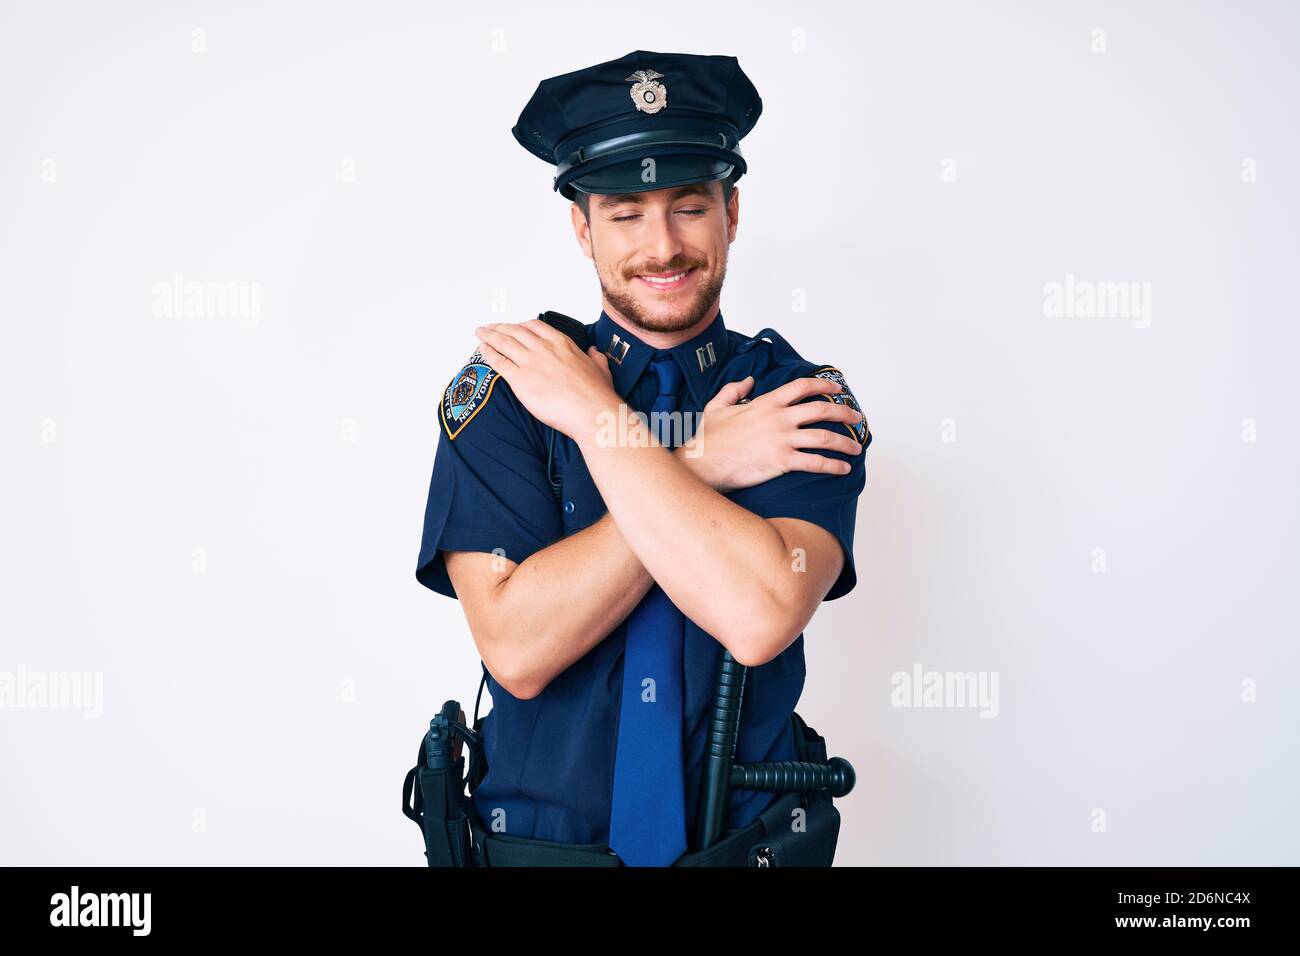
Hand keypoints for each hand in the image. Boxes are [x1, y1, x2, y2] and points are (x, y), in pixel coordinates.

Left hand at [472, 319, 616, 439]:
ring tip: (480, 333)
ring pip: (504, 342)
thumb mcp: (601, 368)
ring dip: (489, 335)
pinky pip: (499, 361)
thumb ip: (595, 358)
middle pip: (515, 331)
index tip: (514, 327)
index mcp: (562, 343)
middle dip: (500, 327)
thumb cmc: (597, 394)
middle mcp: (544, 348)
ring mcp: (530, 362)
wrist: (591, 411)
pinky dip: (488, 353)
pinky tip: (482, 349)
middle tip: (491, 327)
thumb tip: (595, 352)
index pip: (535, 327)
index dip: (520, 326)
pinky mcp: (520, 379)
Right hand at [676, 375, 866, 492]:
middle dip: (844, 414)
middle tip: (856, 419)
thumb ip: (734, 390)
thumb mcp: (717, 406)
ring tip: (856, 447)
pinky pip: (815, 462)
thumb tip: (749, 380)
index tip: (838, 389)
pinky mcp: (781, 461)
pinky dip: (833, 466)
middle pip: (822, 410)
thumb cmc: (708, 438)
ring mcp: (782, 440)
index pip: (803, 387)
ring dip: (845, 442)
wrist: (702, 463)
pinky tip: (843, 468)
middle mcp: (779, 418)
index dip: (824, 386)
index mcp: (767, 403)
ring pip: (824, 438)